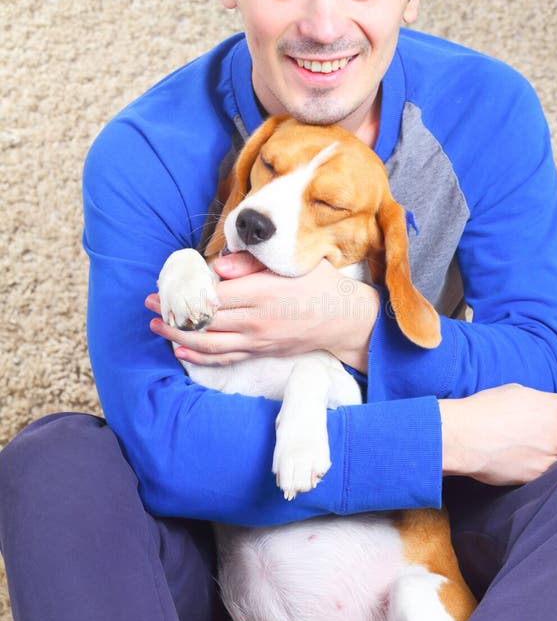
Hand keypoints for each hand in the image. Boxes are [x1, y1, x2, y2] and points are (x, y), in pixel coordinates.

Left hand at [146, 252, 379, 372]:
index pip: (213, 294)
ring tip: (156, 328)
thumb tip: (216, 266)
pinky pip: (225, 357)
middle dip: (173, 313)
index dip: (185, 292)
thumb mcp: (289, 263)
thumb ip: (251, 264)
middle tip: (148, 304)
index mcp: (262, 292)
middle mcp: (257, 320)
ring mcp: (258, 340)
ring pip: (210, 343)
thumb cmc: (319, 283)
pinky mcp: (262, 351)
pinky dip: (200, 356)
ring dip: (178, 337)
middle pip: (205, 319)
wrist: (345, 318)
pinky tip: (182, 351)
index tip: (164, 286)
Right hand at [440, 383, 556, 484]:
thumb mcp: (517, 391)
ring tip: (536, 446)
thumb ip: (542, 402)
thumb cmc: (484, 410)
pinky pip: (551, 471)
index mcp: (555, 408)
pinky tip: (525, 458)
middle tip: (551, 432)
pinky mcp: (536, 477)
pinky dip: (543, 466)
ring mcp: (548, 458)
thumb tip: (549, 409)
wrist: (462, 437)